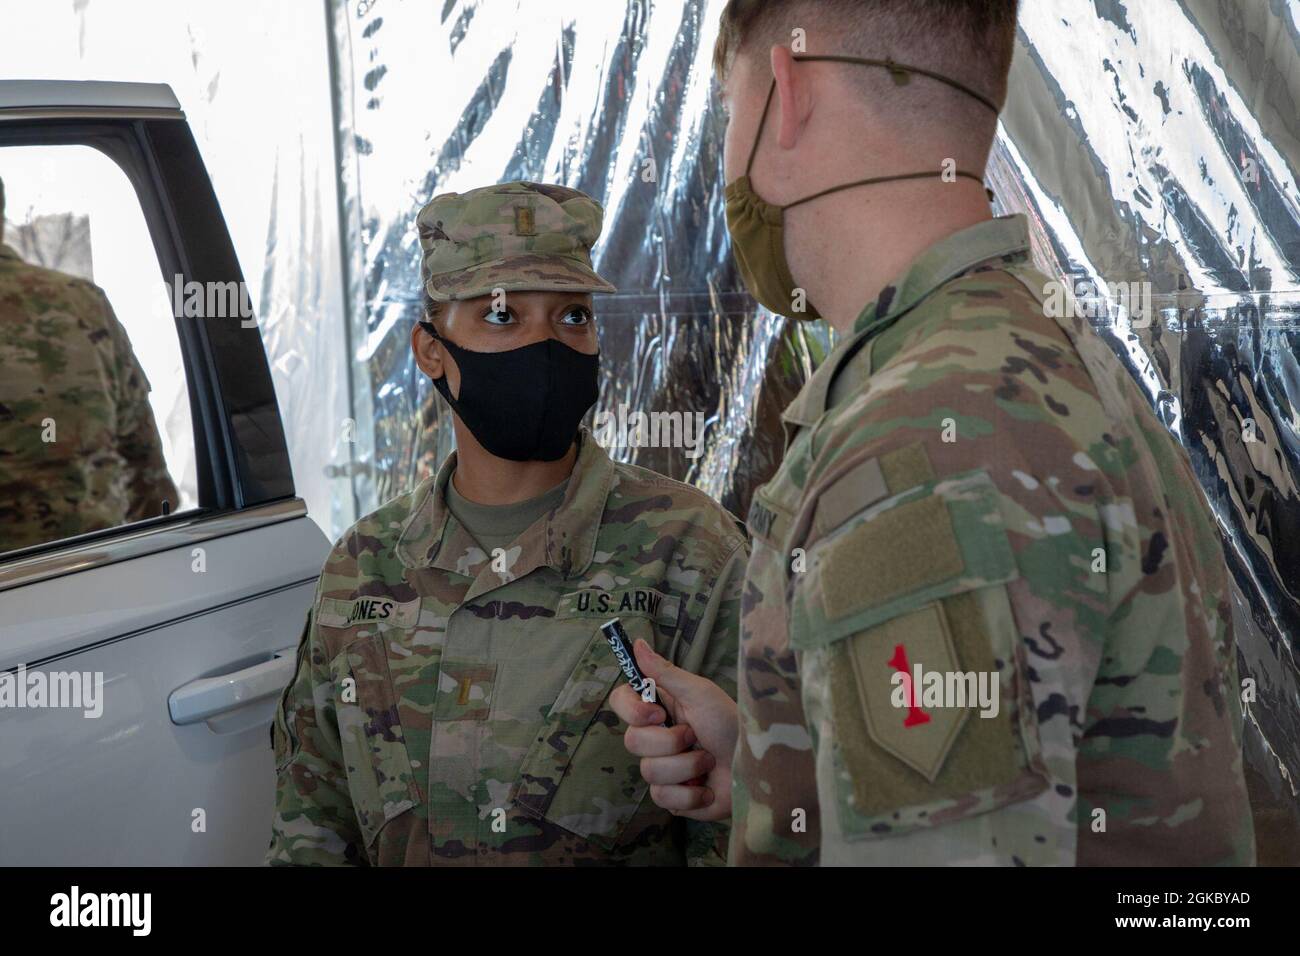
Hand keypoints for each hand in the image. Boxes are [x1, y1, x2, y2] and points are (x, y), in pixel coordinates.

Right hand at [608, 639, 738, 821]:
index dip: (632, 710)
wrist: (757, 764)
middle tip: (695, 736)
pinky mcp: (673, 798)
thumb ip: (665, 672)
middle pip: (632, 741)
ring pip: (649, 772)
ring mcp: (663, 770)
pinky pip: (663, 798)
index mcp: (659, 708)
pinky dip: (690, 794)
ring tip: (709, 760)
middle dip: (670, 742)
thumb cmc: (731, 722)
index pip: (621, 702)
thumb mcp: (699, 692)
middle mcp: (656, 738)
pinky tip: (707, 786)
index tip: (658, 714)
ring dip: (687, 766)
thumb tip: (638, 643)